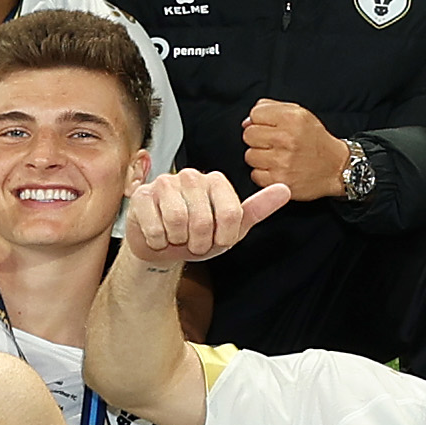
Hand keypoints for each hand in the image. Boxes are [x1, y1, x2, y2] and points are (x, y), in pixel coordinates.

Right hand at [123, 167, 292, 268]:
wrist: (164, 248)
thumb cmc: (200, 236)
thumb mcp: (233, 228)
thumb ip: (258, 209)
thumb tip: (285, 189)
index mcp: (216, 181)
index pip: (232, 214)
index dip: (225, 237)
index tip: (219, 239)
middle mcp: (190, 176)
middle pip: (203, 219)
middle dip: (200, 242)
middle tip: (194, 241)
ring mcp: (164, 184)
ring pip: (178, 221)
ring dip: (179, 241)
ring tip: (178, 237)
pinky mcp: (140, 197)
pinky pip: (155, 227)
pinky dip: (159, 240)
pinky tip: (159, 235)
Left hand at [235, 102, 354, 205]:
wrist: (335, 167)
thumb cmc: (316, 141)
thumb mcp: (300, 114)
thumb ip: (272, 109)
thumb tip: (247, 121)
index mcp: (291, 118)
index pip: (255, 114)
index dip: (261, 121)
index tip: (271, 128)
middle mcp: (286, 138)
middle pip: (248, 135)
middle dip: (259, 139)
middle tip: (274, 144)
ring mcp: (282, 161)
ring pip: (249, 156)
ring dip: (260, 158)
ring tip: (277, 157)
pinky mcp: (279, 181)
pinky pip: (255, 174)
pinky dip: (263, 174)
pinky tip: (278, 170)